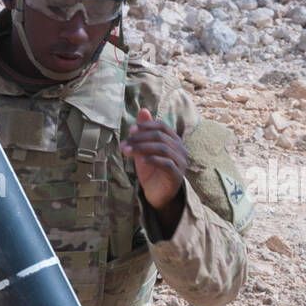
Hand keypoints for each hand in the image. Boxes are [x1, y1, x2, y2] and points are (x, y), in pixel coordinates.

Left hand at [121, 108, 188, 229]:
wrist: (158, 195)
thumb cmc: (152, 171)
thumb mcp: (145, 149)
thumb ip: (144, 131)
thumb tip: (143, 110)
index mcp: (174, 141)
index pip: (162, 126)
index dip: (146, 126)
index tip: (130, 130)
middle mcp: (180, 150)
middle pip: (160, 136)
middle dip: (139, 139)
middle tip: (124, 144)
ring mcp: (180, 163)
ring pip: (162, 148)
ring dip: (141, 148)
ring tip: (127, 152)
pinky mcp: (177, 175)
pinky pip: (166, 163)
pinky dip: (152, 160)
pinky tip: (140, 161)